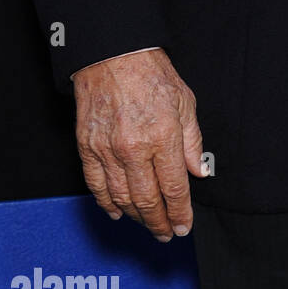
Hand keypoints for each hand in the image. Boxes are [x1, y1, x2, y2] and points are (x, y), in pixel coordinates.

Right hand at [72, 48, 204, 240]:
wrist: (114, 55)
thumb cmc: (151, 74)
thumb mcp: (185, 101)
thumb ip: (192, 141)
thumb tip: (199, 171)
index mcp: (163, 135)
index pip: (173, 187)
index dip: (180, 212)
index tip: (184, 225)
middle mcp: (134, 147)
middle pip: (147, 200)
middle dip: (159, 222)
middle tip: (167, 233)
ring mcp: (108, 149)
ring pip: (122, 198)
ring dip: (136, 217)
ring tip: (148, 224)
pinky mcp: (87, 147)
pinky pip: (96, 186)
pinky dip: (107, 204)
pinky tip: (117, 212)